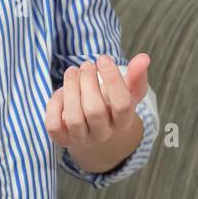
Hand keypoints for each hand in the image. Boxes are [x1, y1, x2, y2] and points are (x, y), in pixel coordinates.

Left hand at [44, 53, 149, 171]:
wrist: (95, 128)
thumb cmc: (112, 104)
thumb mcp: (128, 91)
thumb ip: (137, 75)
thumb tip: (143, 58)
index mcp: (123, 122)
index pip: (122, 105)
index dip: (112, 79)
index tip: (103, 58)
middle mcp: (103, 134)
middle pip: (95, 110)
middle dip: (88, 81)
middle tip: (87, 64)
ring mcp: (81, 139)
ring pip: (74, 118)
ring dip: (71, 89)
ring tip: (72, 71)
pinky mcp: (62, 139)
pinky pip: (54, 125)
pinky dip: (55, 104)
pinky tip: (61, 91)